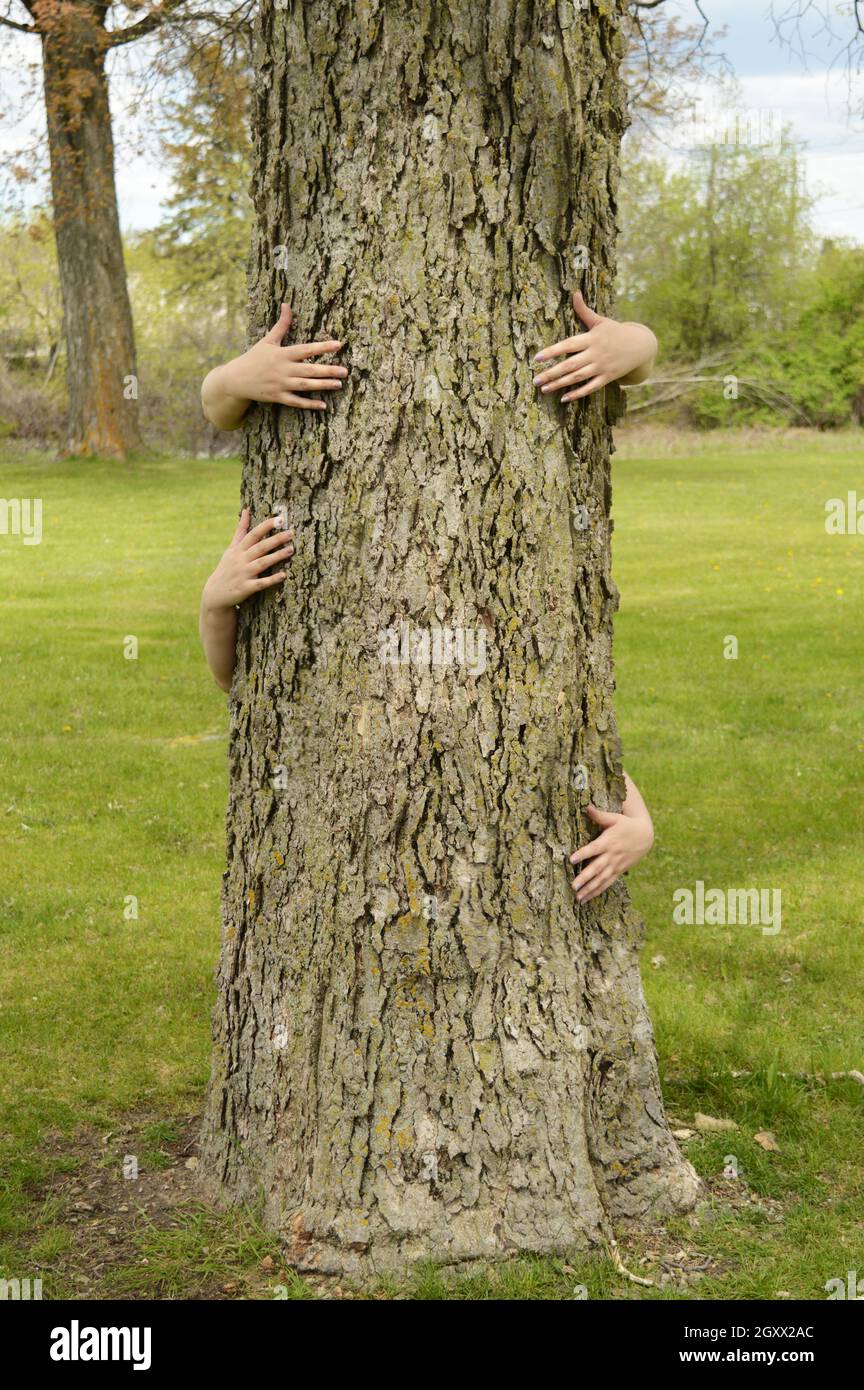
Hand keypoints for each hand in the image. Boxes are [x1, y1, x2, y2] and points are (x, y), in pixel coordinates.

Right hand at [202, 509, 295, 611]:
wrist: (215, 594)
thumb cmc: (227, 568)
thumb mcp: (231, 548)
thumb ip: (241, 530)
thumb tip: (246, 510)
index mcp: (238, 549)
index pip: (253, 534)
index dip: (266, 526)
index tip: (280, 518)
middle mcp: (241, 560)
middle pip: (260, 547)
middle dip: (276, 539)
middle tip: (291, 533)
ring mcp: (243, 574)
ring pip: (262, 563)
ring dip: (277, 556)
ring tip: (291, 549)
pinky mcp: (246, 588)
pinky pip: (260, 583)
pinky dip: (271, 579)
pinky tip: (284, 575)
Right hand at [222, 303, 347, 410]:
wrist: (236, 379)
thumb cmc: (255, 357)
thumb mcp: (268, 340)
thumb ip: (281, 325)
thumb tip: (287, 304)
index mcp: (282, 353)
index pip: (306, 349)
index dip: (322, 347)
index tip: (338, 344)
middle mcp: (283, 369)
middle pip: (309, 370)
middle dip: (328, 370)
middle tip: (345, 371)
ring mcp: (281, 384)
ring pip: (305, 386)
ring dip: (322, 385)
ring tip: (339, 384)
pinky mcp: (278, 397)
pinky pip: (296, 401)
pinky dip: (309, 404)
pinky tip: (323, 405)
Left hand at [533, 292, 656, 400]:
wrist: (639, 345)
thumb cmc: (615, 332)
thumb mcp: (600, 320)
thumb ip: (584, 311)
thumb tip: (575, 293)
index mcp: (591, 338)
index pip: (568, 345)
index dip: (552, 352)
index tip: (537, 358)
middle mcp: (595, 354)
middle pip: (570, 365)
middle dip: (551, 373)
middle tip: (535, 380)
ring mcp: (601, 367)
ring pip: (577, 378)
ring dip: (560, 384)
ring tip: (544, 389)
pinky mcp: (607, 378)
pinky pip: (590, 387)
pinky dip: (577, 394)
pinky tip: (563, 399)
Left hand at [569, 802, 653, 902]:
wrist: (645, 836)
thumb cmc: (626, 825)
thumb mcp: (614, 818)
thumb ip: (599, 815)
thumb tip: (586, 806)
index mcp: (608, 841)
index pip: (594, 849)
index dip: (583, 854)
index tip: (572, 859)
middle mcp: (611, 855)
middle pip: (596, 868)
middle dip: (585, 877)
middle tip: (573, 885)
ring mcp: (615, 865)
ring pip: (601, 879)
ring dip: (589, 889)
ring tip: (577, 898)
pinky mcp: (618, 872)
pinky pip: (607, 883)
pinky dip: (597, 891)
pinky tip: (587, 898)